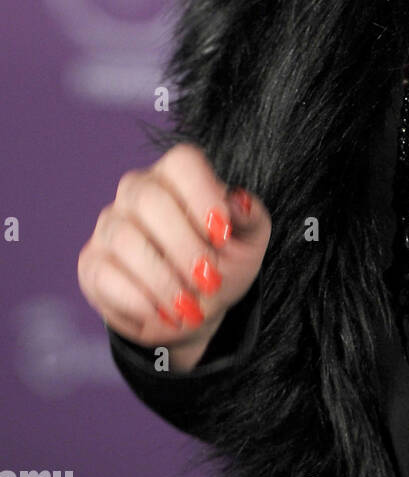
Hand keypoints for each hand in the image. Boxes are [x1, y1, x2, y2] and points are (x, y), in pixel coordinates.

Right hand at [78, 143, 270, 370]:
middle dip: (183, 245)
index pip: (182, 162)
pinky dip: (138, 299)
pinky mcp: (92, 263)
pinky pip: (104, 274)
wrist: (194, 309)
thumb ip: (248, 216)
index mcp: (177, 176)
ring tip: (189, 307)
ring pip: (125, 238)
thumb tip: (237, 201)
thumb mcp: (249, 241)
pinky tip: (161, 313)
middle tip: (209, 280)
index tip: (222, 235)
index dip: (202, 195)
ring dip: (163, 279)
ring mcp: (110, 226)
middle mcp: (137, 192)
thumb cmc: (222, 262)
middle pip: (148, 199)